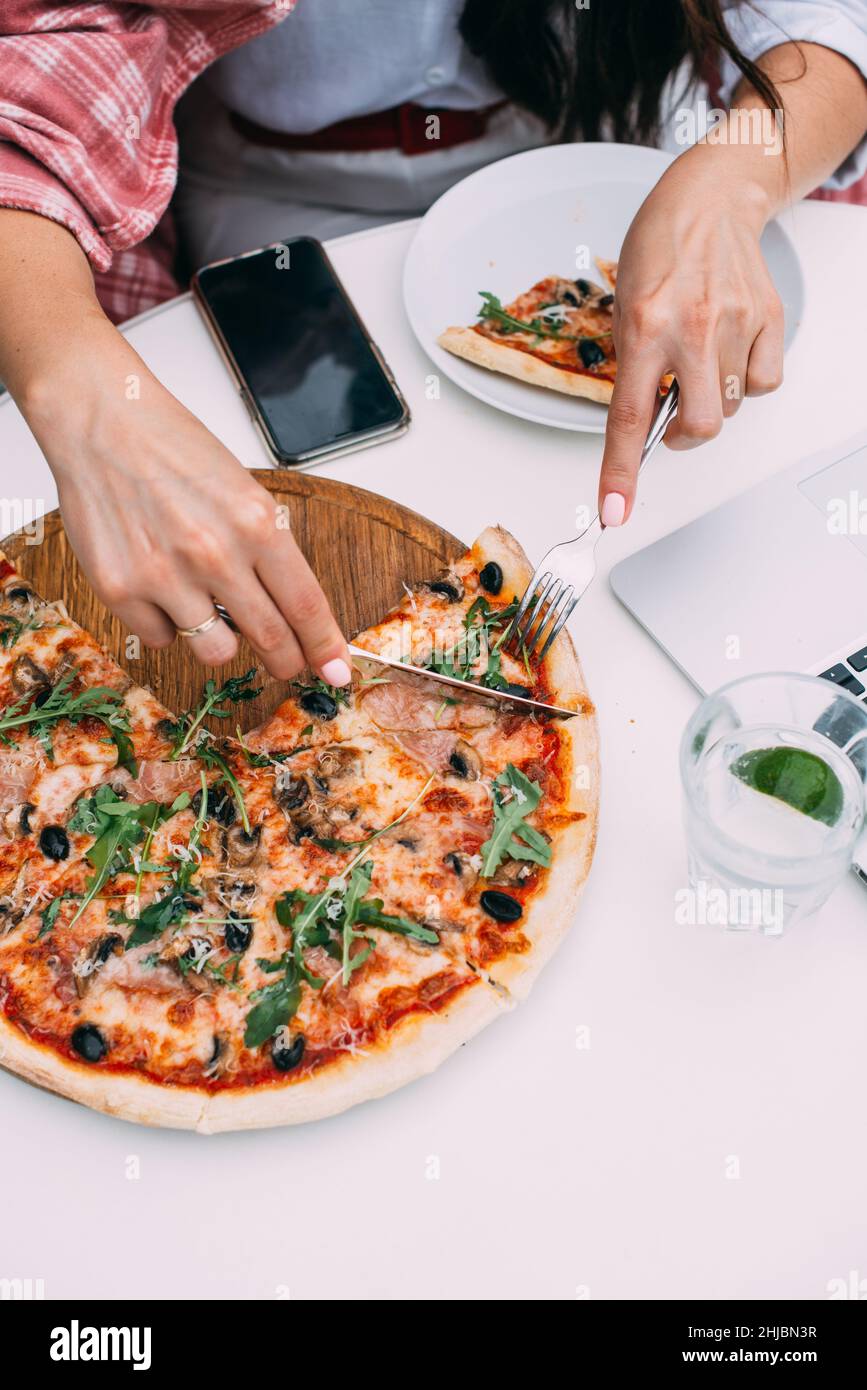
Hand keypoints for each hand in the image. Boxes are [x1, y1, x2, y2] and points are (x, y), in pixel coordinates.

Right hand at [26, 331, 350, 683]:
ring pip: (217, 653)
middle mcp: (215, 553)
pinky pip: (161, 639)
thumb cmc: (173, 449)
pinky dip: (166, 624)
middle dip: (287, 661)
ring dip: (221, 642)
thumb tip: (294, 610)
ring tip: (209, 608)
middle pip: (270, 638)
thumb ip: (269, 551)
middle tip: (288, 664)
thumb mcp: (243, 491)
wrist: (101, 421)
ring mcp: (165, 575)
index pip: (305, 604)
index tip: (335, 671)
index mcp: (256, 523)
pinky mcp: (120, 588)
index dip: (324, 645)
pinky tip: (160, 588)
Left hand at [597, 143, 784, 524]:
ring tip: (698, 360)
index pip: (628, 418)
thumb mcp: (624, 309)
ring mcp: (736, 323)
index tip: (614, 511)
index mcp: (644, 328)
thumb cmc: (660, 250)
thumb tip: (642, 424)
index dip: (620, 473)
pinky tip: (729, 354)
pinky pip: (763, 382)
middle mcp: (693, 329)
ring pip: (729, 406)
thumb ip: (634, 368)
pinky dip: (745, 382)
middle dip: (681, 436)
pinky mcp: (769, 318)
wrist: (710, 200)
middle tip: (670, 418)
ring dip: (710, 400)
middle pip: (699, 427)